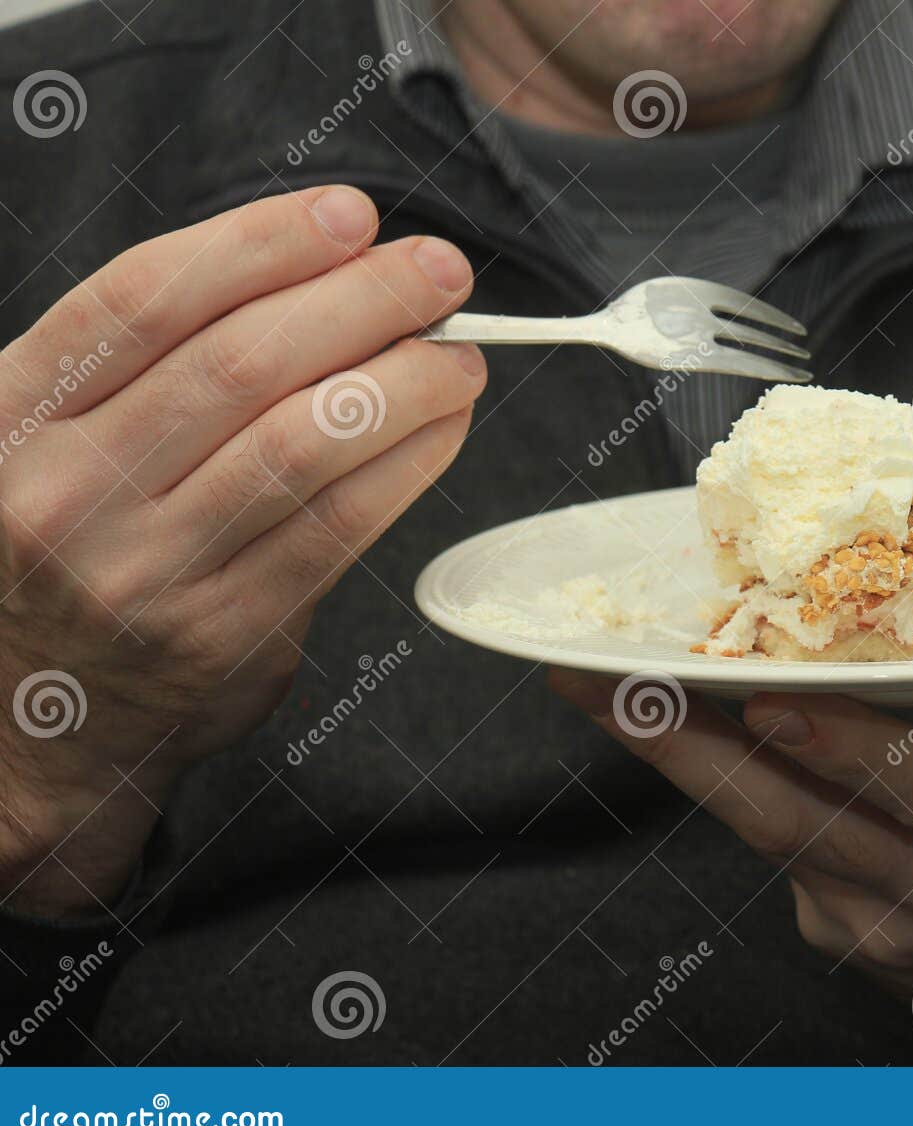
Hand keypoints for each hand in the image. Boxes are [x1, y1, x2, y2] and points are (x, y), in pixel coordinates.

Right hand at [0, 187, 482, 915]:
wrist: (26, 717)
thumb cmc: (65, 546)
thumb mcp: (49, 441)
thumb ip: (152, 368)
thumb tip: (324, 282)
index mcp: (14, 414)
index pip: (141, 300)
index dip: (258, 244)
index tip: (348, 215)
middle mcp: (66, 489)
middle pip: (236, 364)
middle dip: (358, 301)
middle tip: (439, 269)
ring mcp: (143, 570)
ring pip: (296, 446)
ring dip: (401, 384)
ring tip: (461, 353)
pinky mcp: (222, 633)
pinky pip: (335, 529)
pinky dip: (406, 466)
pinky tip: (446, 428)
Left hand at [550, 523, 912, 1062]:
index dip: (840, 746)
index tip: (759, 692)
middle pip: (799, 816)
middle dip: (692, 746)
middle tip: (601, 674)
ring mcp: (885, 926)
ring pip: (765, 838)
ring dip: (684, 765)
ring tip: (598, 687)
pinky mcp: (849, 936)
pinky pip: (778, 855)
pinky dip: (729, 795)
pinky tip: (680, 731)